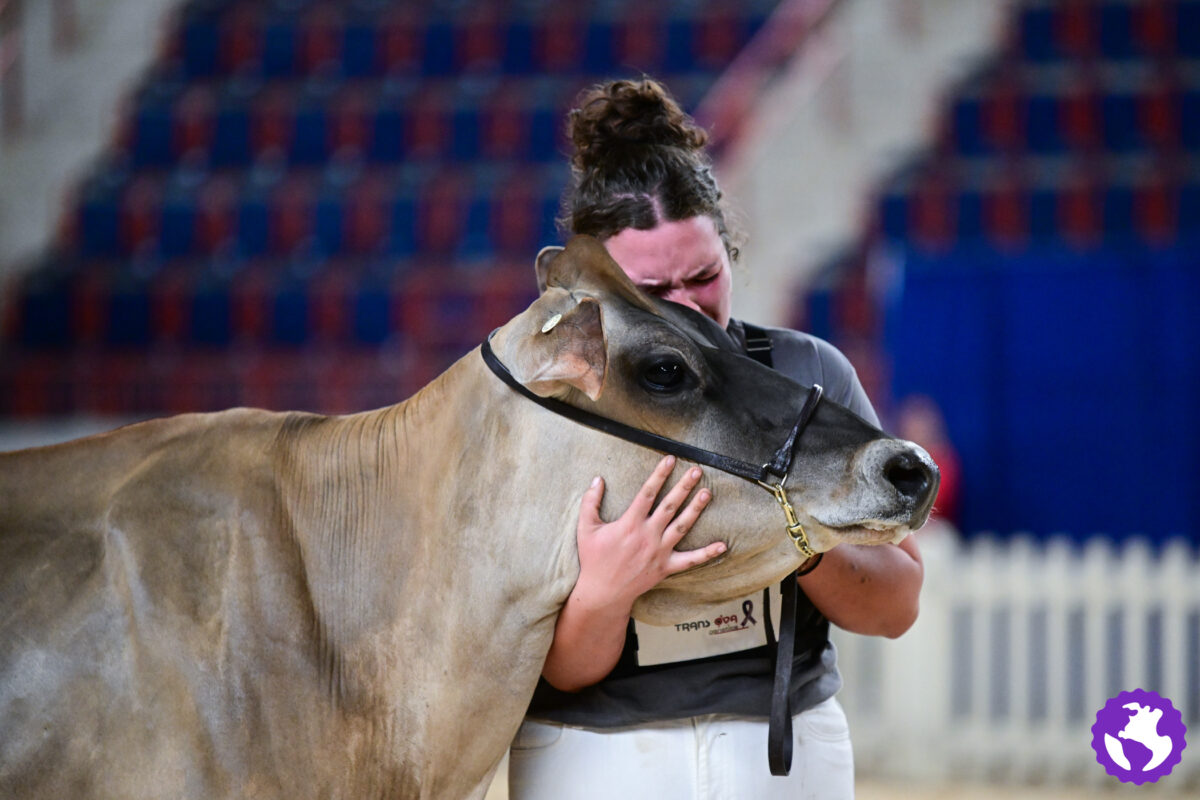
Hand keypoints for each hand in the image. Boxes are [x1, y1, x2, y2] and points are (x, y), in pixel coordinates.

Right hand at [573, 455, 725, 612]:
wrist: (603, 592)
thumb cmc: (593, 559)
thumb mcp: (586, 528)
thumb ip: (590, 502)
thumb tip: (597, 479)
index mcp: (630, 524)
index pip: (648, 493)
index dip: (659, 475)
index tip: (670, 460)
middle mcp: (648, 535)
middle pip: (670, 506)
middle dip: (684, 486)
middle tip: (697, 471)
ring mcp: (659, 552)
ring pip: (682, 527)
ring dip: (696, 509)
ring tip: (707, 493)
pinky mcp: (666, 567)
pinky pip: (690, 561)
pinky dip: (707, 554)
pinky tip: (722, 545)